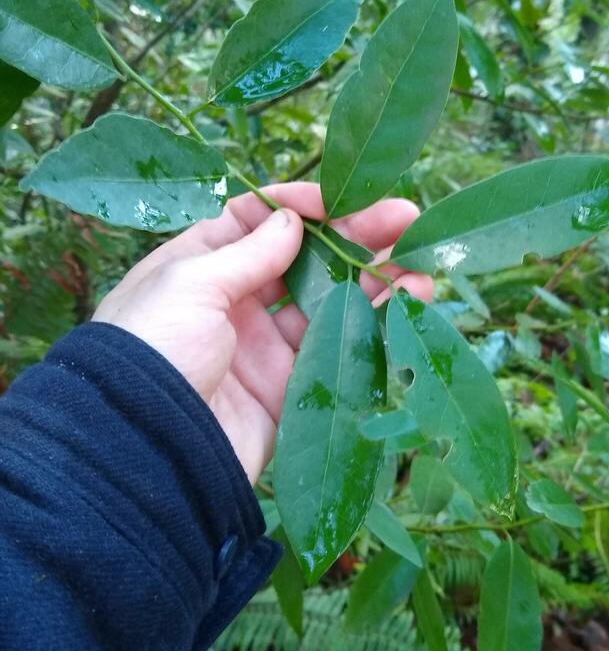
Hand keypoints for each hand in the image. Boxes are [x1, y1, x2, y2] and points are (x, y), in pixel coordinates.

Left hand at [92, 183, 432, 482]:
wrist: (145, 451)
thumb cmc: (152, 349)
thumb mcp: (189, 284)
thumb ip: (248, 253)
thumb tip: (293, 222)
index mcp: (199, 266)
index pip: (254, 221)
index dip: (299, 205)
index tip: (343, 200)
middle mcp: (234, 302)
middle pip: (304, 259)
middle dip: (355, 236)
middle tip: (406, 217)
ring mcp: (264, 346)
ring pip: (330, 302)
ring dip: (376, 278)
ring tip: (422, 260)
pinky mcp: (290, 387)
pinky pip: (338, 348)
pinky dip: (374, 324)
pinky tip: (409, 299)